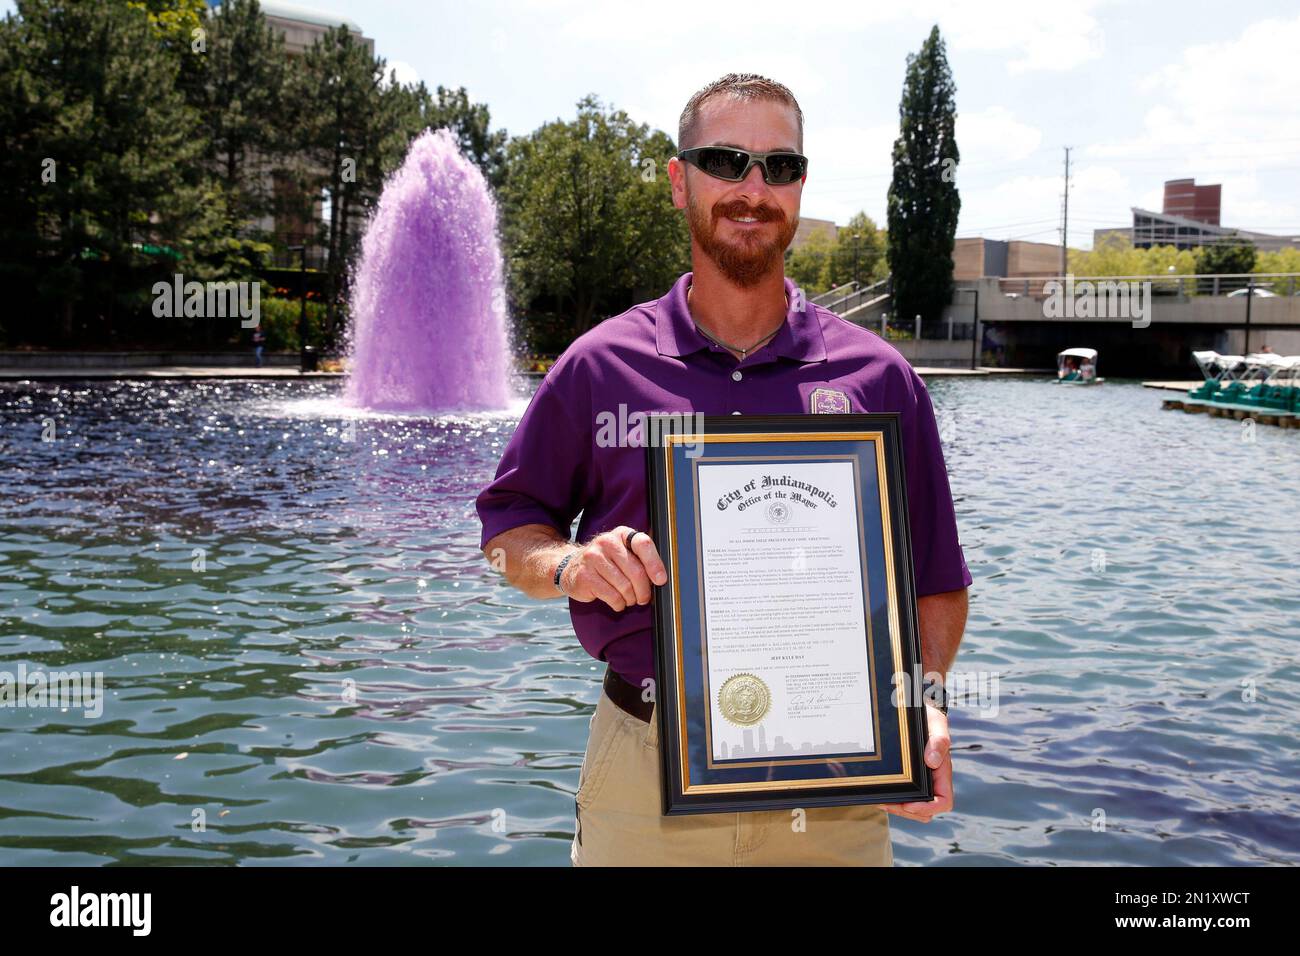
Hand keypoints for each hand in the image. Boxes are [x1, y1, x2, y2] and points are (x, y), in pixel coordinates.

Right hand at [561, 526, 666, 611]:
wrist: (571, 568)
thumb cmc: (606, 563)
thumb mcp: (623, 553)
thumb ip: (641, 558)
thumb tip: (662, 577)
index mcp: (621, 534)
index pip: (643, 544)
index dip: (655, 564)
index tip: (661, 580)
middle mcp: (606, 542)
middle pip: (636, 571)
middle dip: (644, 591)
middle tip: (644, 598)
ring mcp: (593, 558)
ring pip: (625, 587)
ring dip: (631, 599)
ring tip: (628, 599)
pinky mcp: (585, 576)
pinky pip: (612, 596)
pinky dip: (619, 604)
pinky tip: (617, 602)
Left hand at [881, 704, 951, 822]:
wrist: (912, 710)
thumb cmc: (928, 717)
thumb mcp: (936, 724)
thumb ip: (939, 741)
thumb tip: (932, 761)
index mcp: (942, 772)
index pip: (943, 801)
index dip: (928, 808)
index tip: (910, 804)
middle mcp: (931, 780)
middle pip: (925, 812)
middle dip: (907, 811)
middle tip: (888, 803)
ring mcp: (919, 782)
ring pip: (911, 809)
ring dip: (896, 808)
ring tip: (881, 800)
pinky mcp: (906, 779)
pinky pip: (901, 798)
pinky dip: (890, 801)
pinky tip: (878, 794)